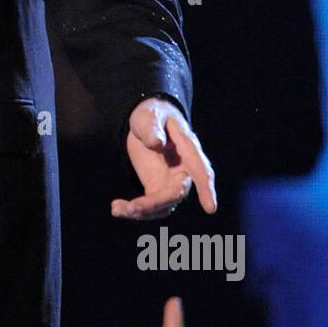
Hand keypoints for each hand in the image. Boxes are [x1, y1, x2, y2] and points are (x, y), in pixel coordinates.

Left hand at [112, 98, 216, 218]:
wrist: (146, 123)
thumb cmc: (152, 115)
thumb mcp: (149, 116)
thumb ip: (153, 128)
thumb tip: (157, 143)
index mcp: (188, 150)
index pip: (201, 171)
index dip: (206, 189)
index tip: (210, 208)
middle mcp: (183, 171)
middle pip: (176, 194)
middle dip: (155, 204)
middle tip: (132, 208)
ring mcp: (171, 182)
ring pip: (163, 206)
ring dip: (142, 211)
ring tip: (117, 209)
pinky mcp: (157, 189)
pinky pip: (150, 206)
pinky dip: (134, 210)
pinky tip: (117, 208)